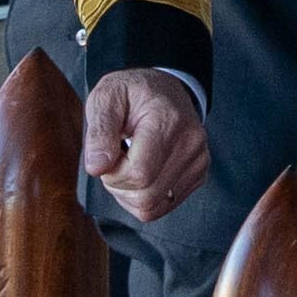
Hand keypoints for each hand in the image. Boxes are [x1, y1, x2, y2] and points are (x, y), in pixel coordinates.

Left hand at [84, 68, 211, 222]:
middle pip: (146, 196)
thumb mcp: (106, 98)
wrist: (165, 88)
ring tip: (128, 164)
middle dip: (119, 186)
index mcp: (168, 121)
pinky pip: (162, 207)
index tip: (108, 152)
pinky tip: (141, 173)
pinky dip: (143, 197)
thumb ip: (99, 131)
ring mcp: (198, 161)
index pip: (139, 174)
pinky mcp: (198, 175)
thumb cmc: (133, 92)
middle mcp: (190, 143)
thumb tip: (97, 168)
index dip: (113, 174)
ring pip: (153, 207)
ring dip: (129, 194)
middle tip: (116, 158)